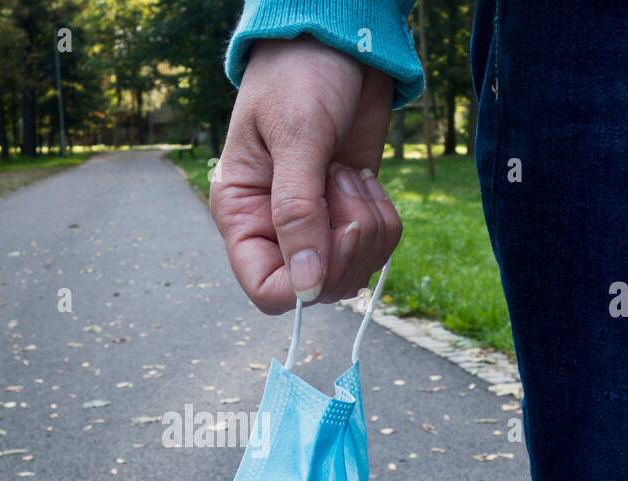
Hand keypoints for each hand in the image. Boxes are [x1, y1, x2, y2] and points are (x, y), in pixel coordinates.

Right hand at [210, 36, 401, 314]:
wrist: (337, 43)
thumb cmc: (300, 77)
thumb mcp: (296, 137)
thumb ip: (298, 212)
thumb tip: (305, 287)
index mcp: (243, 216)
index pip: (267, 291)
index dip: (304, 284)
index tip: (331, 239)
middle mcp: (277, 230)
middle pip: (320, 287)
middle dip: (346, 243)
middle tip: (341, 183)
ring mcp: (318, 225)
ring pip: (355, 271)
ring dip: (368, 225)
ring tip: (347, 172)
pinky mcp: (351, 214)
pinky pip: (379, 246)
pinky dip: (383, 216)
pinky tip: (363, 176)